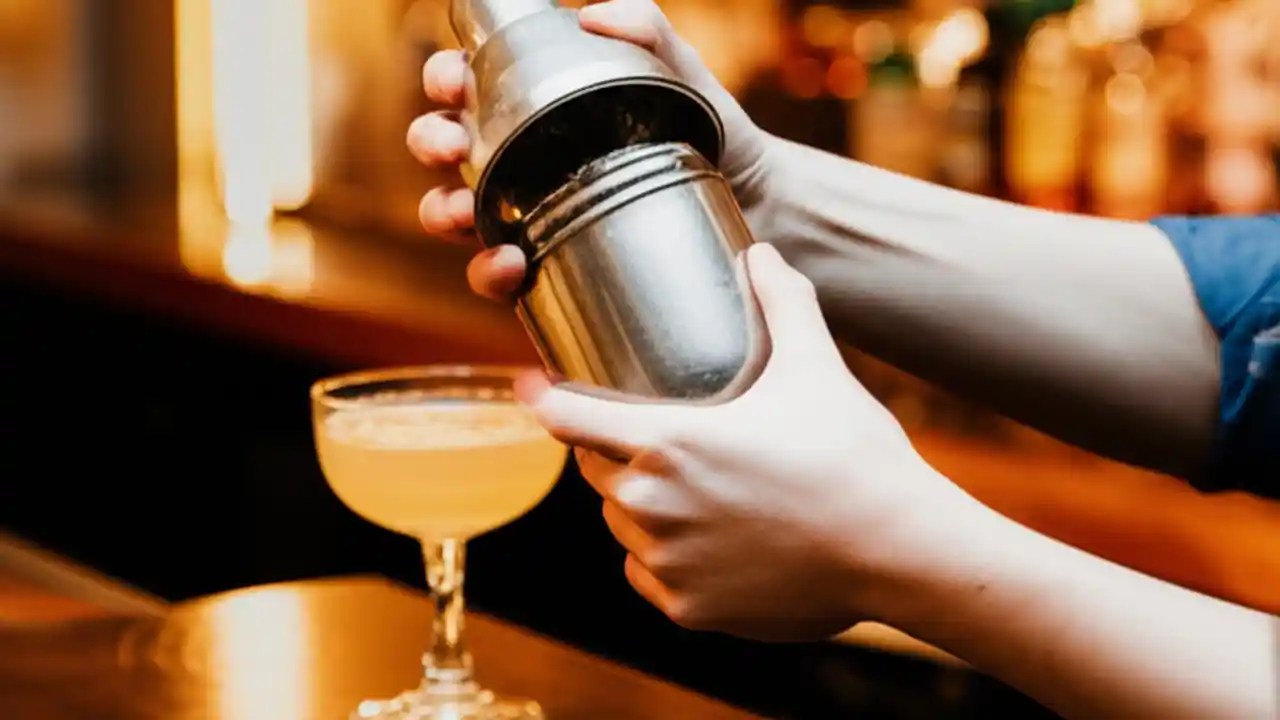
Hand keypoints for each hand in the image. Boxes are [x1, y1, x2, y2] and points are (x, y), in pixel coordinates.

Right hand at [407, 0, 779, 300]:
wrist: (761, 210)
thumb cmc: (720, 135)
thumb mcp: (686, 75)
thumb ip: (648, 31)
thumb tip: (591, 15)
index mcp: (544, 109)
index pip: (471, 87)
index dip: (445, 80)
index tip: (453, 82)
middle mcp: (528, 162)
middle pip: (447, 149)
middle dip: (430, 142)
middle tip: (451, 145)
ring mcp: (534, 218)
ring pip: (457, 215)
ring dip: (441, 211)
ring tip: (463, 212)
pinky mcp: (552, 271)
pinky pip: (500, 277)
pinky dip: (490, 272)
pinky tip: (513, 262)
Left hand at [515, 244, 978, 641]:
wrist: (898, 552)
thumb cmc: (853, 457)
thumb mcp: (815, 367)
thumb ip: (782, 302)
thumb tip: (761, 251)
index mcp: (666, 442)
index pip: (566, 418)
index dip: (543, 397)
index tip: (530, 383)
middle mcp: (650, 506)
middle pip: (595, 471)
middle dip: (611, 449)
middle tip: (649, 435)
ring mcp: (667, 563)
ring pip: (622, 524)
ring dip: (638, 504)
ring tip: (686, 487)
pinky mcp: (687, 609)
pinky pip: (648, 573)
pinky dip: (662, 556)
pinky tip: (701, 539)